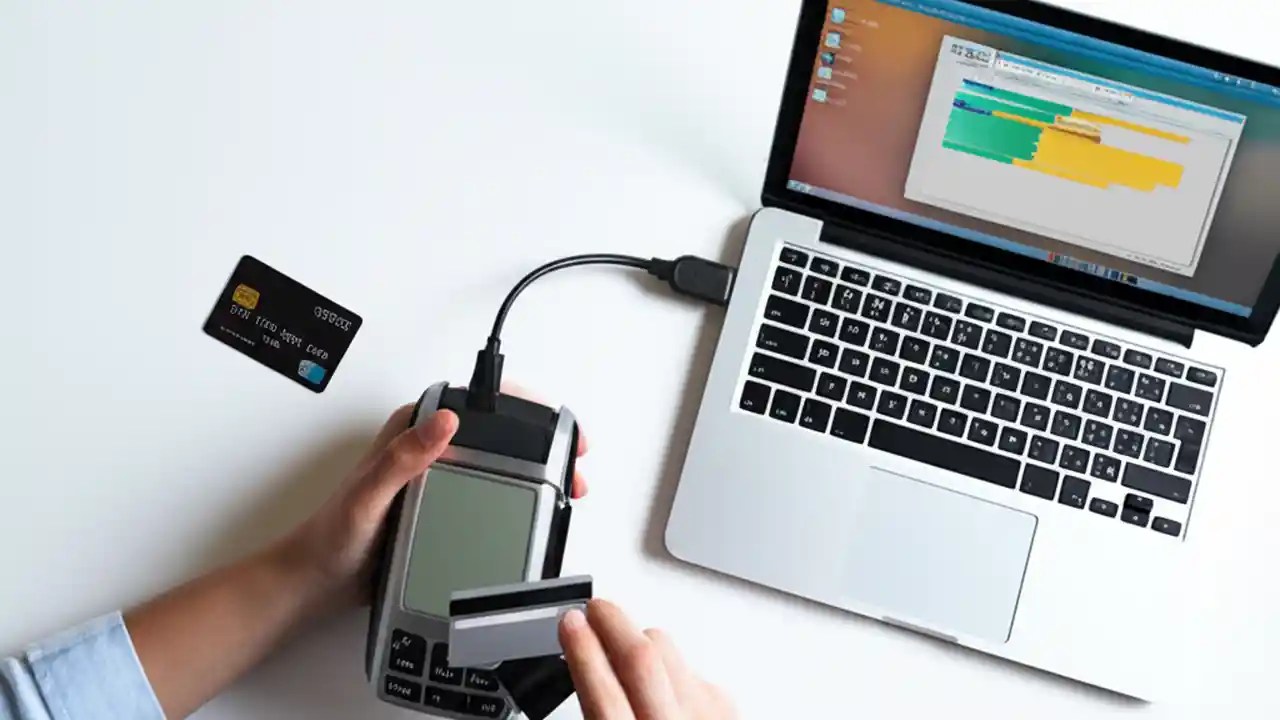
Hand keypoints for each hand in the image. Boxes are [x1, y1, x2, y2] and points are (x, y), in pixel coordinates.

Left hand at [127, 399, 587, 718]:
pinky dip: (512, 499)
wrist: (315, 586)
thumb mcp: (369, 494)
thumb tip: (444, 420)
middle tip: (568, 458)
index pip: (467, 400)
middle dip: (535, 439)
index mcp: (407, 435)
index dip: (512, 403)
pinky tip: (528, 513)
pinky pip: (484, 496)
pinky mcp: (439, 512)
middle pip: (491, 432)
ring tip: (562, 485)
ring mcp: (434, 483)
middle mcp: (424, 453)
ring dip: (530, 471)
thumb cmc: (329, 539)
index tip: (543, 416)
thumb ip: (403, 456)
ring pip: (493, 463)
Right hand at [560, 599, 736, 719]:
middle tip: (592, 610)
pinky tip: (658, 684)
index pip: (603, 693)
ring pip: (669, 651)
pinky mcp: (730, 710)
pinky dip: (669, 667)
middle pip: (643, 658)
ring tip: (620, 645)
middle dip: (611, 622)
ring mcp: (710, 719)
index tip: (569, 623)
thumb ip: (599, 713)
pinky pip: (690, 668)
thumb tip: (584, 670)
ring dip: (640, 640)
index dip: (581, 650)